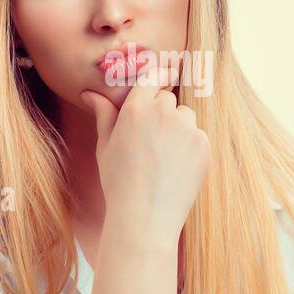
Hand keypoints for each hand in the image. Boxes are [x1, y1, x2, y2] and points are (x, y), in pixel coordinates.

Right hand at [79, 64, 210, 244]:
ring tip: (162, 157)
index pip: (152, 75)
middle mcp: (163, 113)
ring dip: (178, 128)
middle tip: (150, 140)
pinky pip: (198, 135)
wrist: (145, 217)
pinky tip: (175, 167)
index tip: (162, 78)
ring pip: (185, 116)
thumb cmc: (119, 182)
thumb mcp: (106, 146)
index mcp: (135, 109)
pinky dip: (190, 146)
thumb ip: (104, 114)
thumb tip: (90, 93)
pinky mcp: (203, 145)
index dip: (157, 76)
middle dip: (161, 112)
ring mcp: (186, 128)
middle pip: (168, 98)